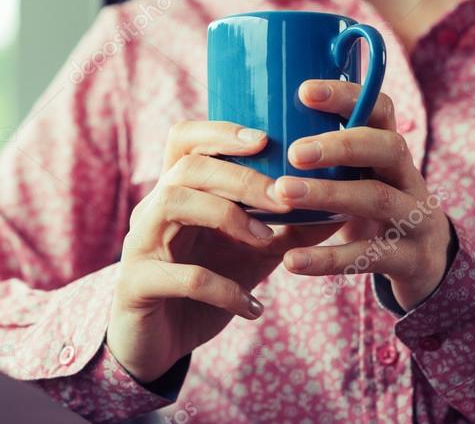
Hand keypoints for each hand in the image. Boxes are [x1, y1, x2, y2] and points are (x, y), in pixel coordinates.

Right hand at [107, 121, 340, 382]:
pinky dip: (224, 289)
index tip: (264, 139)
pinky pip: (183, 276)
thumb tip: (339, 208)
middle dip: (240, 177)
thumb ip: (286, 229)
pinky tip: (253, 307)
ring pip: (173, 202)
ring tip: (266, 241)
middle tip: (284, 197)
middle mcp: (151, 209)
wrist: (156, 343)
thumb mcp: (250, 255)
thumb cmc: (202, 290)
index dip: (220, 131)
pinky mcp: (136, 285)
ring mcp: (139, 244)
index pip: (184, 140)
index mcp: (175, 192)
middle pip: (187, 167)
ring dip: (227, 215)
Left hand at [274, 80, 451, 309]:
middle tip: (293, 151)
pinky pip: (369, 256)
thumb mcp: (359, 176)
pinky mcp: (410, 259)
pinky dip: (328, 259)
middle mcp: (408, 177)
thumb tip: (255, 126)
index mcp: (390, 150)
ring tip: (283, 193)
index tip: (304, 91)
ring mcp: (415, 218)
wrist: (426, 265)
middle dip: (340, 146)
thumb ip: (326, 155)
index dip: (347, 96)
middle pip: (386, 148)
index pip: (380, 109)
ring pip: (377, 198)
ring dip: (328, 195)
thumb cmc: (373, 208)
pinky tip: (292, 261)